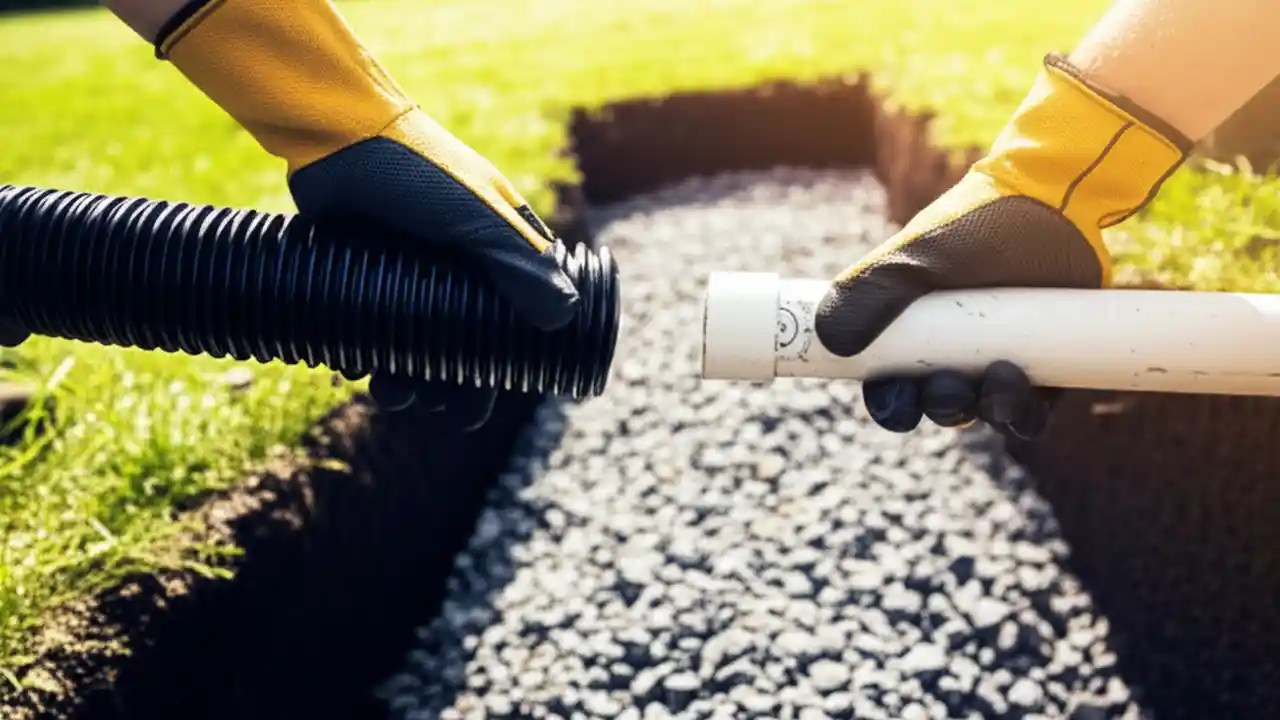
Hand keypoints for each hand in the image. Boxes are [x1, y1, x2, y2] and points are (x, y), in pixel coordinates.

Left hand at [156, 0, 578, 430]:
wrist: (337, 135)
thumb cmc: (417, 172)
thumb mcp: (475, 219)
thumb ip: (518, 266)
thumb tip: (564, 318)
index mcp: (502, 254)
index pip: (516, 328)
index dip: (499, 376)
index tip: (472, 414)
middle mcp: (462, 268)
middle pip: (461, 349)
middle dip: (444, 387)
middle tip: (422, 403)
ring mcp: (413, 272)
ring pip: (413, 345)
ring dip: (402, 379)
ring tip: (384, 392)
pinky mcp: (367, 271)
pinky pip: (369, 327)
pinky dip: (361, 352)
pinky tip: (349, 363)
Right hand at [815, 54, 1190, 437]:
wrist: (1056, 200)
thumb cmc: (976, 224)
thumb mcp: (914, 255)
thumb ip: (867, 291)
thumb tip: (831, 340)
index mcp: (914, 330)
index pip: (892, 385)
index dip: (891, 405)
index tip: (898, 405)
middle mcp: (956, 351)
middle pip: (939, 404)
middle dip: (942, 406)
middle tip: (950, 385)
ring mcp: (1001, 359)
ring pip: (985, 411)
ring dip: (988, 410)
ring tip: (1003, 377)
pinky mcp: (1047, 364)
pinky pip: (1031, 412)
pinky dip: (1026, 417)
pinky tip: (1026, 394)